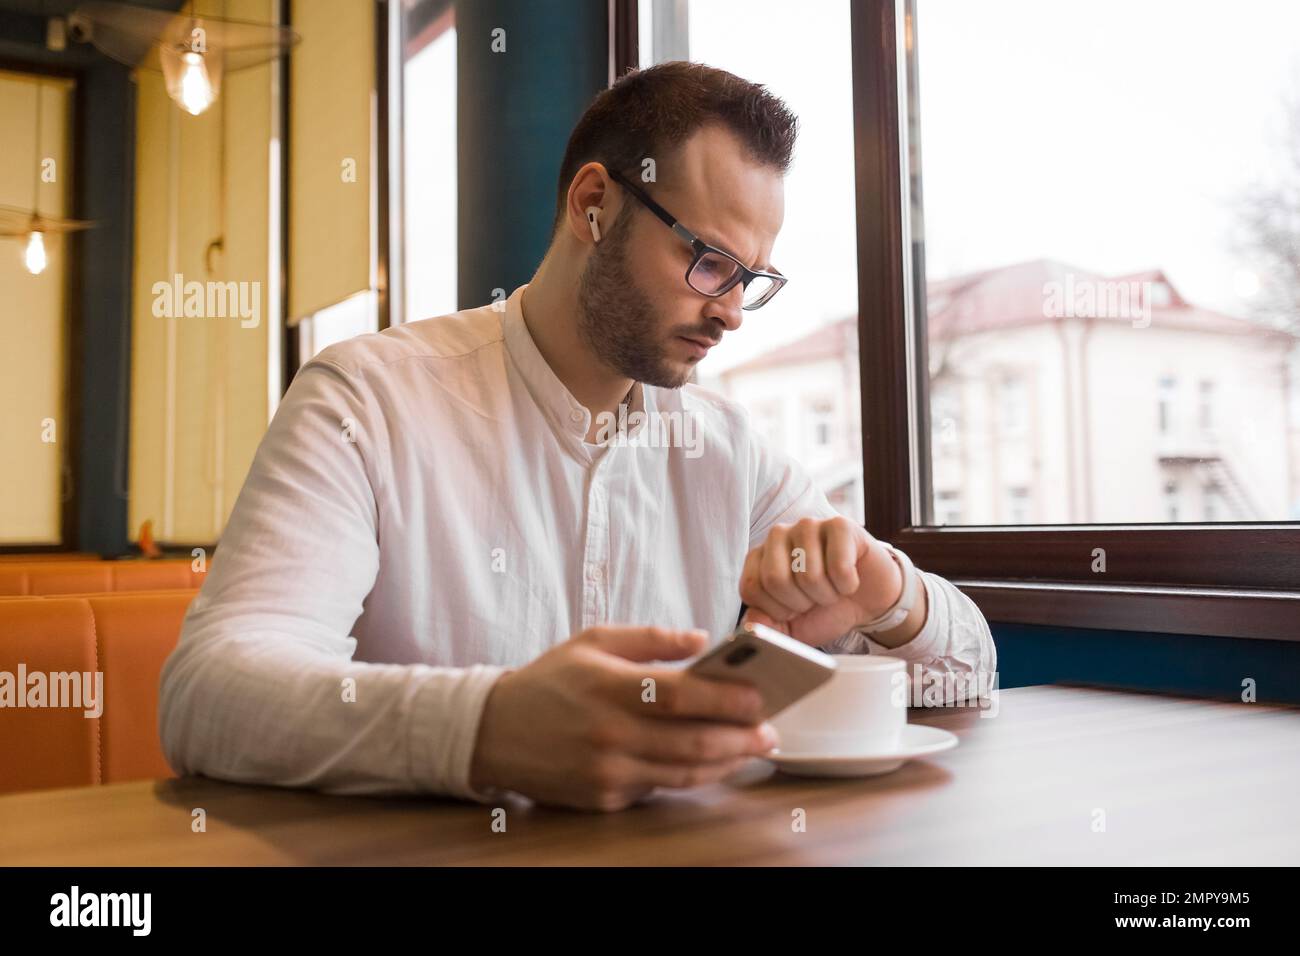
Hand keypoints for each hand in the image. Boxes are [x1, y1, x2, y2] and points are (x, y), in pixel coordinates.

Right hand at [468, 626, 779, 811]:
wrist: (492, 732)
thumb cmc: (550, 681)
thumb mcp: (594, 641)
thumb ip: (650, 638)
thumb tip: (701, 638)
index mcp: (608, 687)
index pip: (680, 696)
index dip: (726, 699)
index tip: (760, 697)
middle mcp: (608, 734)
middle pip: (692, 743)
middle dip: (740, 739)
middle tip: (769, 732)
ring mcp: (606, 772)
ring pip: (683, 775)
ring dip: (725, 763)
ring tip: (751, 748)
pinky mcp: (603, 799)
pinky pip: (658, 789)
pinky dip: (690, 777)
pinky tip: (711, 763)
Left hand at [739, 516, 902, 647]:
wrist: (867, 602)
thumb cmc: (825, 610)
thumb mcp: (790, 628)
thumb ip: (765, 626)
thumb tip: (750, 624)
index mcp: (758, 558)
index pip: (751, 588)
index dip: (776, 610)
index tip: (792, 609)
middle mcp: (778, 536)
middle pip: (775, 579)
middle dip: (801, 603)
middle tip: (814, 599)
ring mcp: (808, 526)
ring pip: (809, 575)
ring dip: (827, 595)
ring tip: (833, 588)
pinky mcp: (839, 525)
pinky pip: (839, 567)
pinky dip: (848, 584)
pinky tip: (850, 578)